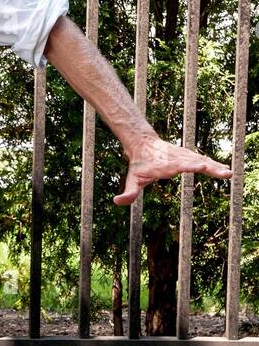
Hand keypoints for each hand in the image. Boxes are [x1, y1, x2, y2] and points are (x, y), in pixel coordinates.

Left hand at [115, 133, 232, 205]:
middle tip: (226, 174)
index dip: (191, 166)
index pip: (181, 166)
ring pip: (203, 161)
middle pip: (197, 163)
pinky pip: (203, 160)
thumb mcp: (132, 180)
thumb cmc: (138, 165)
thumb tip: (116, 202)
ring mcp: (185, 156)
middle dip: (211, 168)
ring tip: (229, 174)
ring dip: (216, 167)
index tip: (203, 166)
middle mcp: (179, 159)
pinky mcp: (188, 156)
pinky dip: (213, 164)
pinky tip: (224, 170)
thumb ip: (128, 193)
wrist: (143, 144)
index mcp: (167, 165)